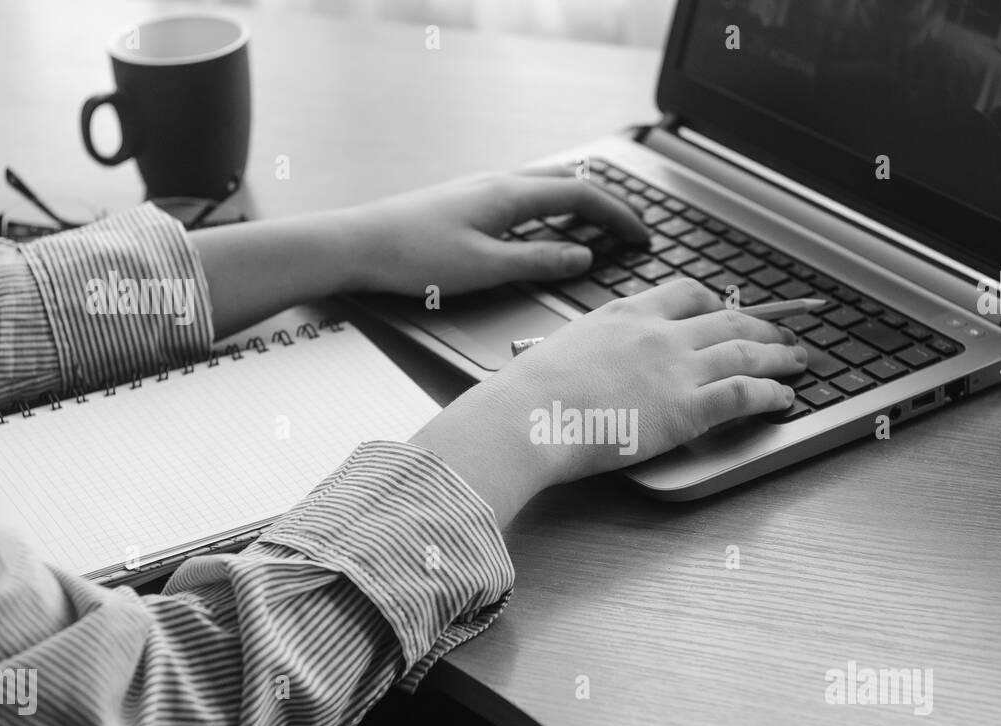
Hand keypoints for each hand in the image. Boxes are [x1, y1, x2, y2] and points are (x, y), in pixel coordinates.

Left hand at [339, 170, 648, 295]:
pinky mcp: (466, 201)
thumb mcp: (486, 269)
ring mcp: (481, 189)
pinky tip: (547, 224)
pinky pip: (524, 194)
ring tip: (602, 223)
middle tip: (632, 228)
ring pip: (546, 184)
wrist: (357, 244)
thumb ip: (538, 262)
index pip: (583, 196)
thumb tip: (582, 257)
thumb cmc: (413, 257)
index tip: (643, 236)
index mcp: (510, 195)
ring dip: (581, 201)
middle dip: (607, 204)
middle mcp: (499, 183)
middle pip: (569, 182)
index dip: (619, 216)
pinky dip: (552, 205)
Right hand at [410, 279, 806, 525]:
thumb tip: (594, 363)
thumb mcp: (562, 349)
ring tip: (799, 359)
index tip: (727, 309)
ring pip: (746, 350)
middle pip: (727, 318)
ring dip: (780, 354)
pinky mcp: (687, 407)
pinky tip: (784, 396)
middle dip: (763, 325)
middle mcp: (659, 333)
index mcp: (626, 314)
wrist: (528, 415)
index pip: (685, 294)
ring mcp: (676, 367)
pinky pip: (744, 392)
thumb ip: (593, 348)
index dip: (716, 302)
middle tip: (782, 333)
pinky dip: (772, 392)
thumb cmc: (530, 394)